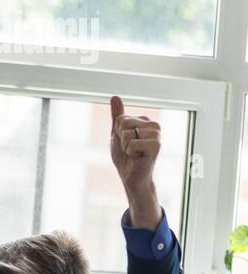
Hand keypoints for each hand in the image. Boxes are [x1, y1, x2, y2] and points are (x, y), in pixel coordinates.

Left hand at [109, 95, 161, 228]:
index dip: (117, 133)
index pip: (120, 118)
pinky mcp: (157, 145)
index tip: (125, 142)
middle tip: (129, 150)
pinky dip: (130, 153)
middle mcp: (153, 125)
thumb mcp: (117, 134)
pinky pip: (132, 144)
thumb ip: (117, 116)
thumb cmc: (126, 157)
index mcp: (145, 121)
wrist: (132, 177)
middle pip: (123, 123)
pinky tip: (138, 158)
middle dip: (120, 139)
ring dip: (125, 147)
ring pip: (127, 134)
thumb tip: (115, 96)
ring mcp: (157, 135)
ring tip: (134, 154)